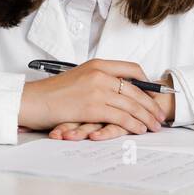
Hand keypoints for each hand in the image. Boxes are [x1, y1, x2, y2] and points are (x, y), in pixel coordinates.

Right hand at [49, 76, 174, 140]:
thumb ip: (99, 80)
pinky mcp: (92, 107)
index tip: (154, 94)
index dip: (147, 82)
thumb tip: (118, 90)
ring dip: (146, 117)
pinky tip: (140, 130)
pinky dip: (134, 124)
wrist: (33, 100)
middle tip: (160, 115)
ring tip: (155, 125)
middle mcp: (100, 74)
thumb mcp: (79, 77)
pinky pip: (121, 116)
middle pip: (136, 89)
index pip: (132, 69)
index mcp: (98, 64)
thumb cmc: (52, 93)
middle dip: (152, 104)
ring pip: (132, 104)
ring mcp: (97, 90)